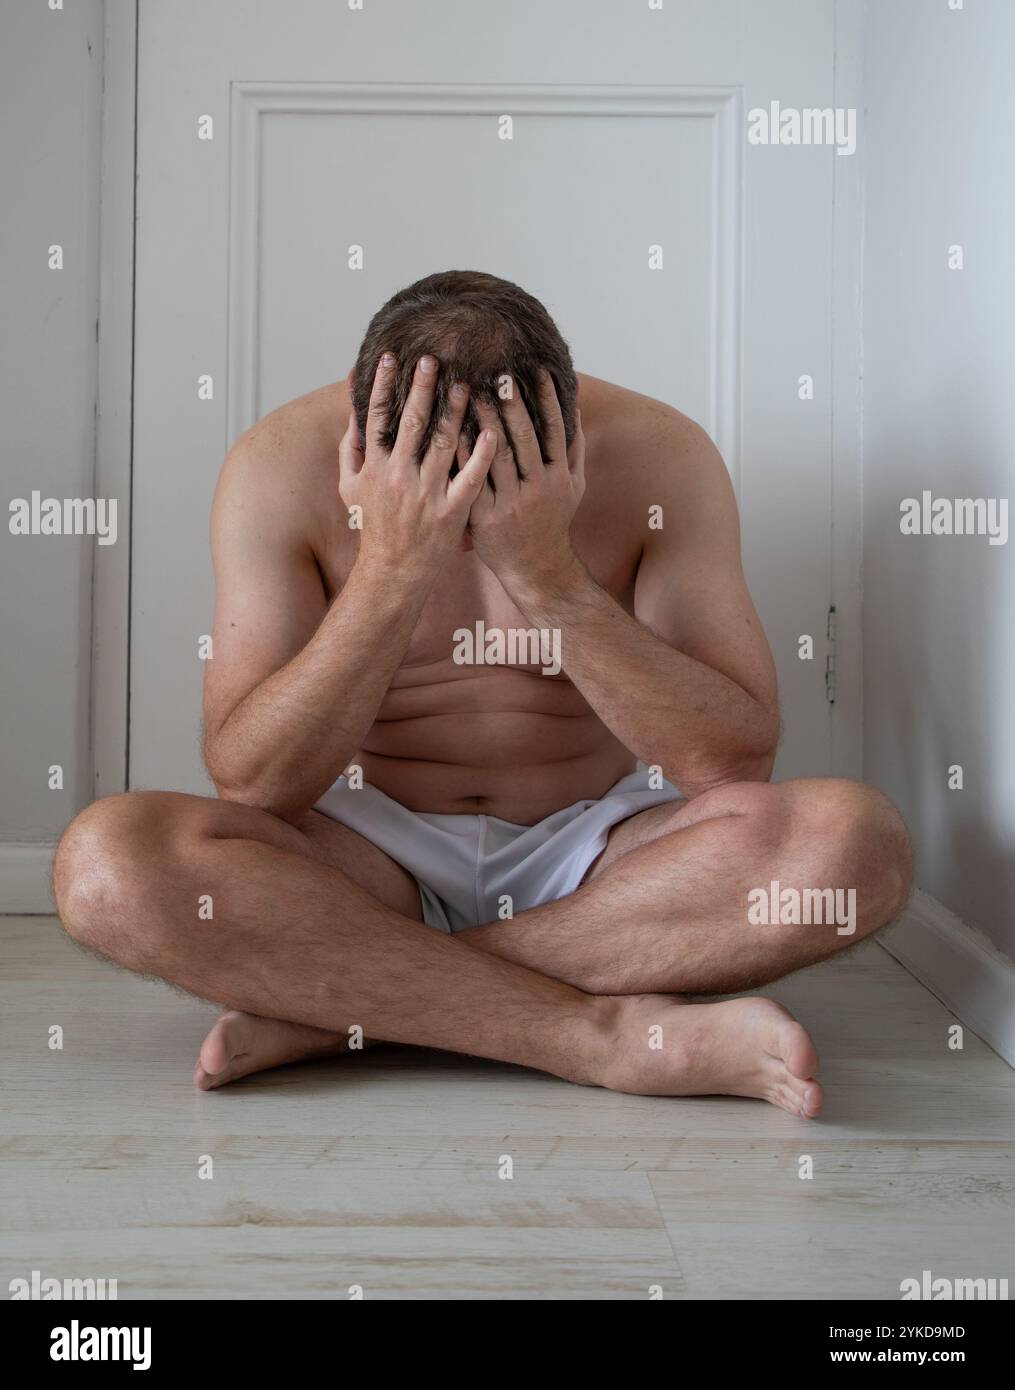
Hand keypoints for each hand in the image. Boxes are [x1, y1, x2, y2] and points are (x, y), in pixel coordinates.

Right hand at [339, 353, 495, 578]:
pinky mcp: (451, 511)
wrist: (393, 571)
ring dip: (455, 411)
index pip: (376, 418)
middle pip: (412, 423)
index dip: (383, 385)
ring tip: (467, 384)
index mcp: (375, 467)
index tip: (392, 357)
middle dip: (422, 388)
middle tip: (433, 358)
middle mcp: (399, 477)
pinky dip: (482, 454)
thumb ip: (350, 443)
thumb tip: (351, 404)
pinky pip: (470, 478)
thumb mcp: (350, 484)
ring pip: (443, 444)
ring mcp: (426, 494)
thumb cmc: (374, 524)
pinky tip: (494, 430)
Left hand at [465, 369, 584, 592]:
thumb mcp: (574, 487)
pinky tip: (452, 431)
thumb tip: (576, 407)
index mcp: (558, 476)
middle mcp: (537, 488)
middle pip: (523, 439)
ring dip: (484, 423)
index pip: (555, 429)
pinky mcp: (485, 516)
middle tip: (498, 375)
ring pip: (496, 456)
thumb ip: (576, 449)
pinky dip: (462, 454)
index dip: (547, 399)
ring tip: (473, 393)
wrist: (536, 569)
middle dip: (512, 405)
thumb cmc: (553, 522)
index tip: (537, 370)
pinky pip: (471, 479)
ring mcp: (510, 503)